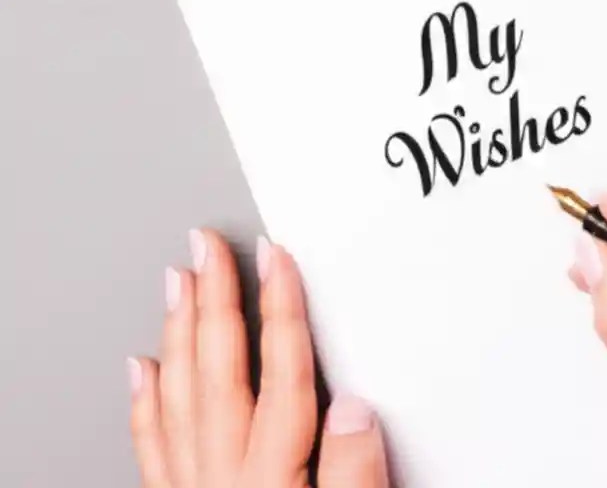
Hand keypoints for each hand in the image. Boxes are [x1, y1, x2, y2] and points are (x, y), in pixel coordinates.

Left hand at [127, 229, 389, 486]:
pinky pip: (151, 441)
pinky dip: (147, 398)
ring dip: (179, 332)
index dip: (281, 308)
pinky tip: (145, 366)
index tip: (277, 259)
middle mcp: (225, 476)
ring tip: (180, 282)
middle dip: (215, 299)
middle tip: (208, 248)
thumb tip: (354, 409)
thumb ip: (354, 472)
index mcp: (274, 476)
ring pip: (179, 396)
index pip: (282, 374)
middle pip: (219, 371)